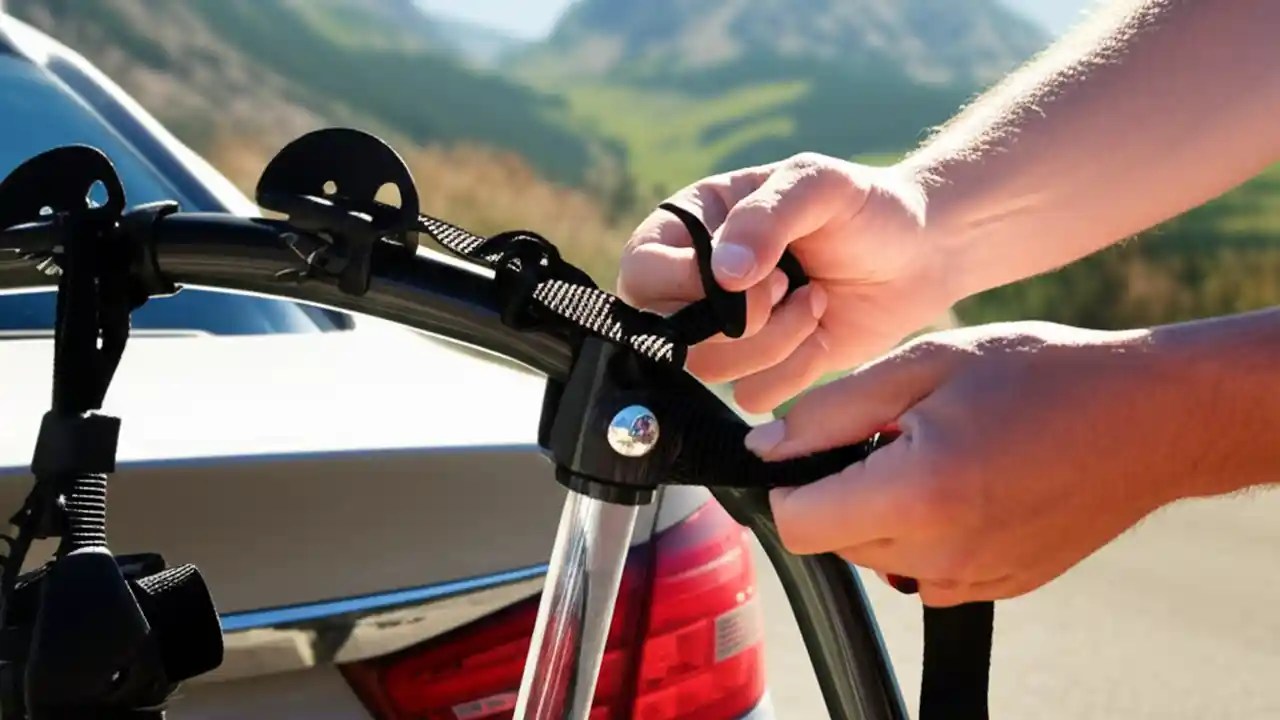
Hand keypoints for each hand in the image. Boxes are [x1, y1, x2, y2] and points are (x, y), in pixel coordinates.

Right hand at [617, 153, 953, 412]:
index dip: (685, 283)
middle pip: (668, 332)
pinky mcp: (761, 370)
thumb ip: (765, 218)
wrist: (922, 253)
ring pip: (710, 370)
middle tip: (789, 285)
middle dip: (740, 319)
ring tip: (814, 300)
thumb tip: (722, 275)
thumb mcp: (816, 186)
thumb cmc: (864, 207)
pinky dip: (794, 372)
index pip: (640, 270)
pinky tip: (822, 333)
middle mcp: (695, 282)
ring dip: (774, 342)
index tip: (750, 273)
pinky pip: (750, 397)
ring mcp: (725, 331)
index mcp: (690, 226)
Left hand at [750, 321, 1205, 606]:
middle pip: (836, 540)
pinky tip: (968, 483)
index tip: (817, 446)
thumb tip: (765, 449)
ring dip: (884, 510)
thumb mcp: (925, 364)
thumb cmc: (1039, 374)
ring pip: (878, 557)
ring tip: (937, 451)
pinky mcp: (1000, 587)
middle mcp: (939, 555)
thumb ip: (830, 411)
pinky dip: (927, 533)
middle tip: (894, 433)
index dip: (791, 482)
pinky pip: (925, 571)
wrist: (1148, 417)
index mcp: (915, 495)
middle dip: (843, 488)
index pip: (798, 523)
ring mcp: (973, 580)